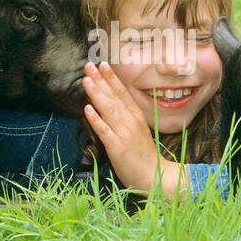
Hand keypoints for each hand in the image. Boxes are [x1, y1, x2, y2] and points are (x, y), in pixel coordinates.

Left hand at [81, 62, 185, 197]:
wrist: (154, 176)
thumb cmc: (144, 155)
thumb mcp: (137, 131)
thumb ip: (125, 118)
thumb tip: (110, 105)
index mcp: (136, 116)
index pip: (122, 93)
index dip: (111, 78)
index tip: (102, 64)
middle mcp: (131, 121)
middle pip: (114, 97)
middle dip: (100, 80)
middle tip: (89, 65)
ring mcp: (124, 133)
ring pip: (108, 109)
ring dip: (96, 93)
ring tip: (86, 80)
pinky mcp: (118, 147)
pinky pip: (104, 131)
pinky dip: (96, 119)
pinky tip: (87, 109)